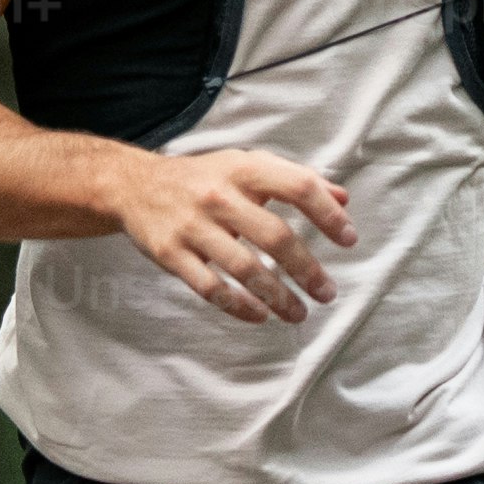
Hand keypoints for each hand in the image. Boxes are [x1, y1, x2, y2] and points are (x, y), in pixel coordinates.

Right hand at [107, 145, 353, 322]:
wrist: (134, 185)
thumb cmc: (205, 178)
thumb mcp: (247, 167)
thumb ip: (296, 180)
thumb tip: (344, 199)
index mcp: (243, 170)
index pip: (298, 186)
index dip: (327, 214)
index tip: (348, 239)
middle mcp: (218, 196)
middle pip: (274, 235)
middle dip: (306, 269)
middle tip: (327, 292)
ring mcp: (192, 227)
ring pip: (244, 268)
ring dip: (277, 296)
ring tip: (299, 314)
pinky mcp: (171, 254)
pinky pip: (210, 287)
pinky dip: (238, 306)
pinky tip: (260, 316)